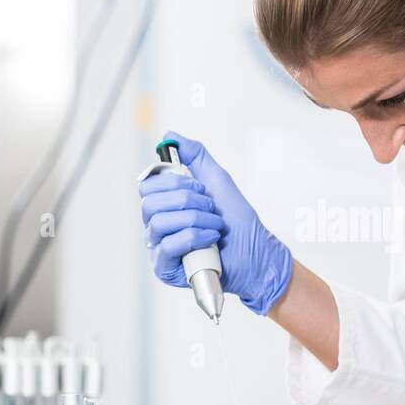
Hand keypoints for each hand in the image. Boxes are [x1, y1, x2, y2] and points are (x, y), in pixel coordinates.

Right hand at [138, 130, 292, 314]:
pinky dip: (194, 237)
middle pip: (149, 203)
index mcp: (166, 205)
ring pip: (159, 223)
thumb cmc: (238, 223)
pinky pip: (167, 246)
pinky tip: (211, 239)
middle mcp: (158, 226)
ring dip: (195, 219)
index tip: (198, 187)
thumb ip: (195, 157)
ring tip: (215, 225)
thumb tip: (170, 135)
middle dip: (187, 200)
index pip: (147, 185)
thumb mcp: (218, 181)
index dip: (172, 182)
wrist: (257, 254)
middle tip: (210, 207)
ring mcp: (160, 248)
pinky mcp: (166, 268)